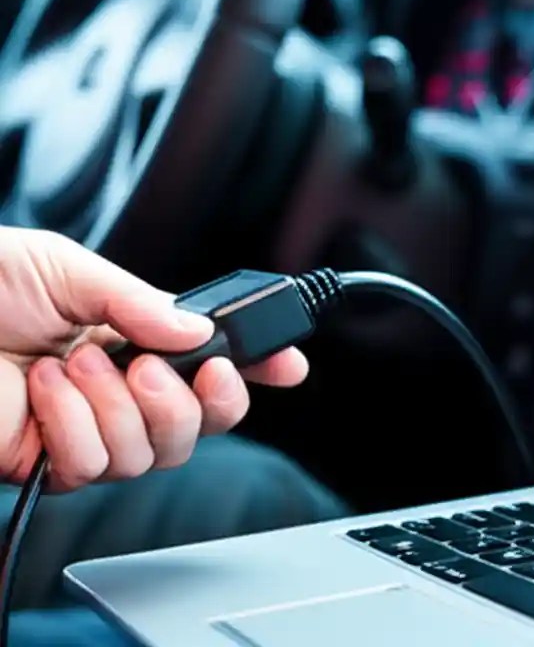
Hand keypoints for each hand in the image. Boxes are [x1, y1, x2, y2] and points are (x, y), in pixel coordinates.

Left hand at [0, 228, 307, 491]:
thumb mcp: (69, 269)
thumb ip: (141, 302)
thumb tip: (196, 330)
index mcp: (132, 339)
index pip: (211, 365)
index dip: (259, 370)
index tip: (287, 366)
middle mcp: (117, 390)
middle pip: (199, 427)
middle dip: (195, 402)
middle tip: (157, 366)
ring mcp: (84, 430)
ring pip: (152, 455)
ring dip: (115, 407)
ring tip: (72, 365)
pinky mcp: (46, 464)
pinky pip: (93, 468)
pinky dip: (71, 426)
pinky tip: (42, 392)